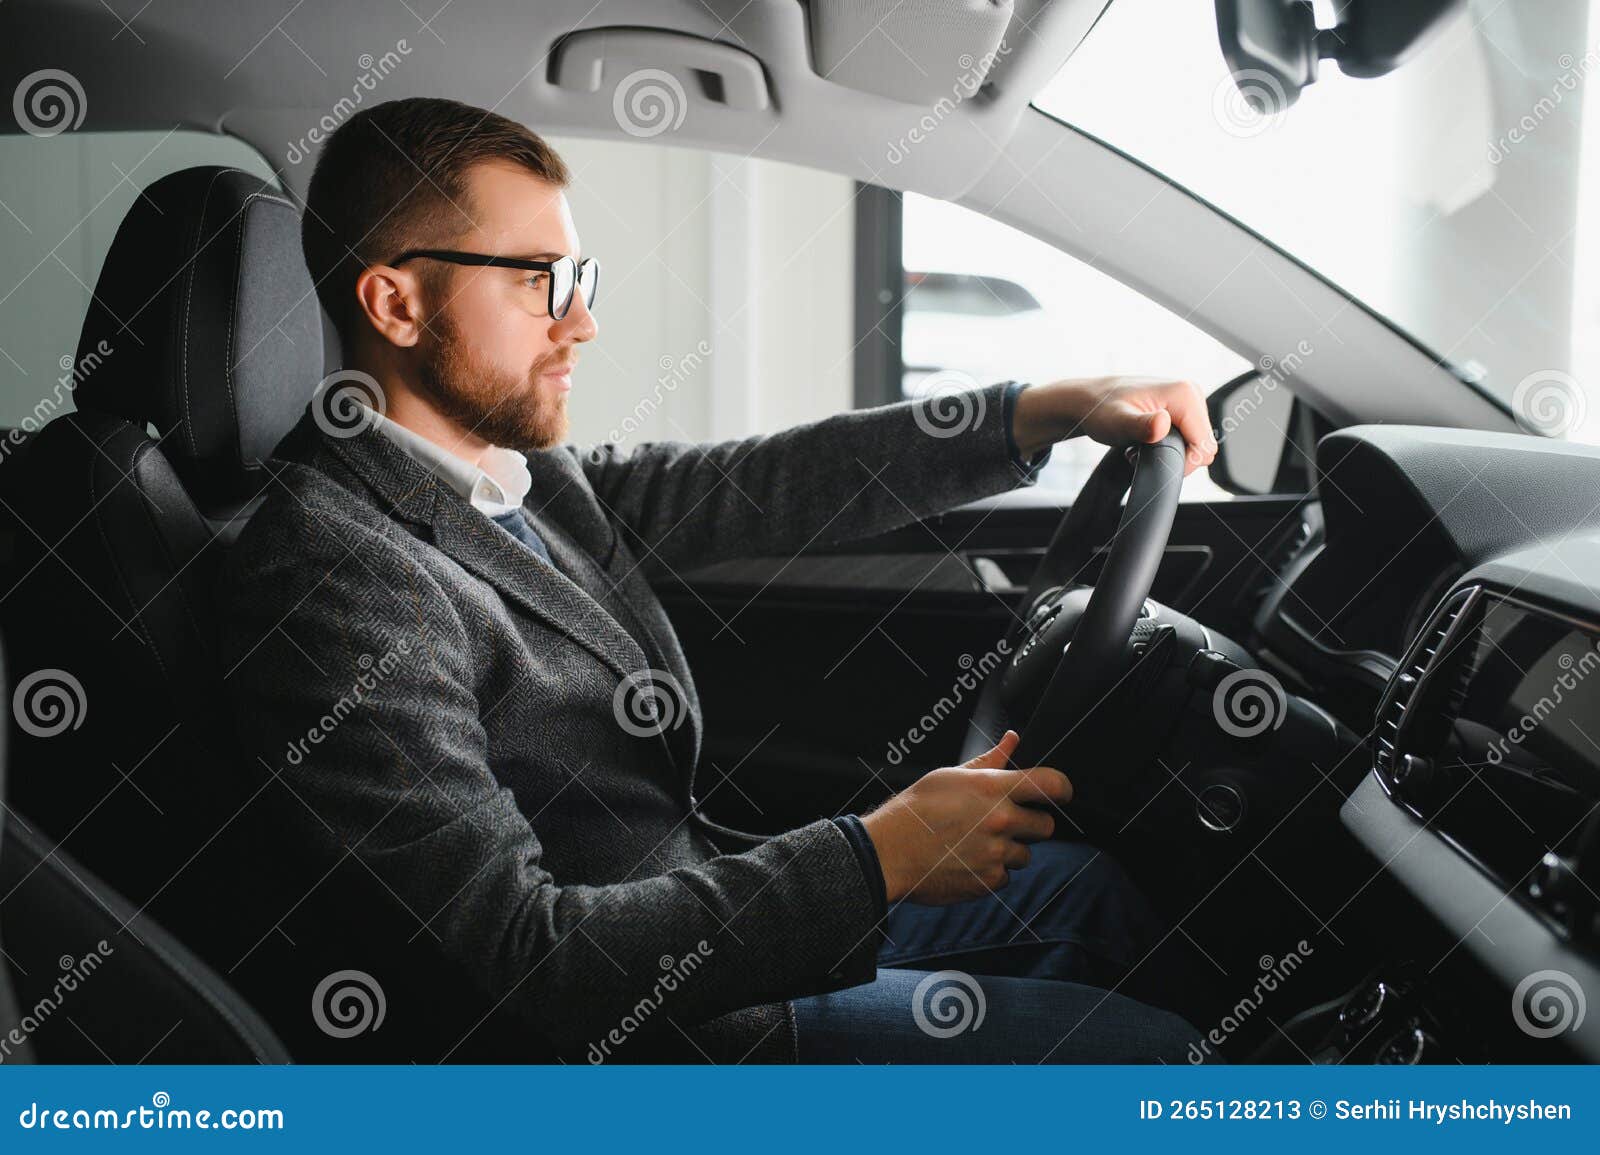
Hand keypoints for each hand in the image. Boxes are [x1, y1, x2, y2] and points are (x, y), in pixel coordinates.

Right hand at [860, 730, 1071, 904]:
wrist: (889, 851)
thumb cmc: (917, 808)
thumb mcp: (951, 775)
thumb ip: (990, 760)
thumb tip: (1013, 739)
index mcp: (993, 788)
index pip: (1051, 784)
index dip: (1062, 789)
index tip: (1059, 794)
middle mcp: (1000, 820)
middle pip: (1046, 825)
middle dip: (1030, 824)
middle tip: (1002, 823)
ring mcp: (996, 853)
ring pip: (1025, 854)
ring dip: (1008, 851)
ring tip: (974, 843)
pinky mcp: (988, 881)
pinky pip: (1005, 877)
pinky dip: (991, 872)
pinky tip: (966, 860)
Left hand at [1012, 376, 1217, 474]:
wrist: (1089, 401)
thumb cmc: (1100, 410)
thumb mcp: (1118, 422)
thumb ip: (1141, 426)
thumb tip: (1162, 424)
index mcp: (1185, 394)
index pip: (1204, 445)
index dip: (1182, 462)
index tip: (1152, 458)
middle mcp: (1191, 393)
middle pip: (1203, 446)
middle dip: (1175, 457)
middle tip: (1143, 450)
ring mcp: (1188, 401)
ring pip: (1195, 444)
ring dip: (1170, 452)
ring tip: (1143, 444)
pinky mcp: (1182, 409)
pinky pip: (1187, 438)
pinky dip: (1169, 445)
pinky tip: (1147, 440)